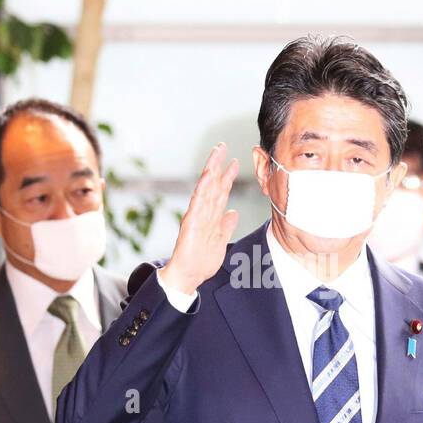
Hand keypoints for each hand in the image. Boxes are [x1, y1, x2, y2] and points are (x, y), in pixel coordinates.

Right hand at [162, 143, 238, 294]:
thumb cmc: (201, 261)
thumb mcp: (221, 241)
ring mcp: (196, 216)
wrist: (188, 276)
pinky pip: (197, 203)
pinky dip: (202, 189)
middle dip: (218, 165)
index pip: (220, 192)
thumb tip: (233, 212)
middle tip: (223, 146)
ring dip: (210, 170)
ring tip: (215, 153)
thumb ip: (226, 226)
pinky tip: (207, 177)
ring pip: (205, 188)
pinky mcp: (190, 223)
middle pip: (212, 184)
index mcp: (210, 216)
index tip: (233, 161)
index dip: (227, 176)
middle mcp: (203, 212)